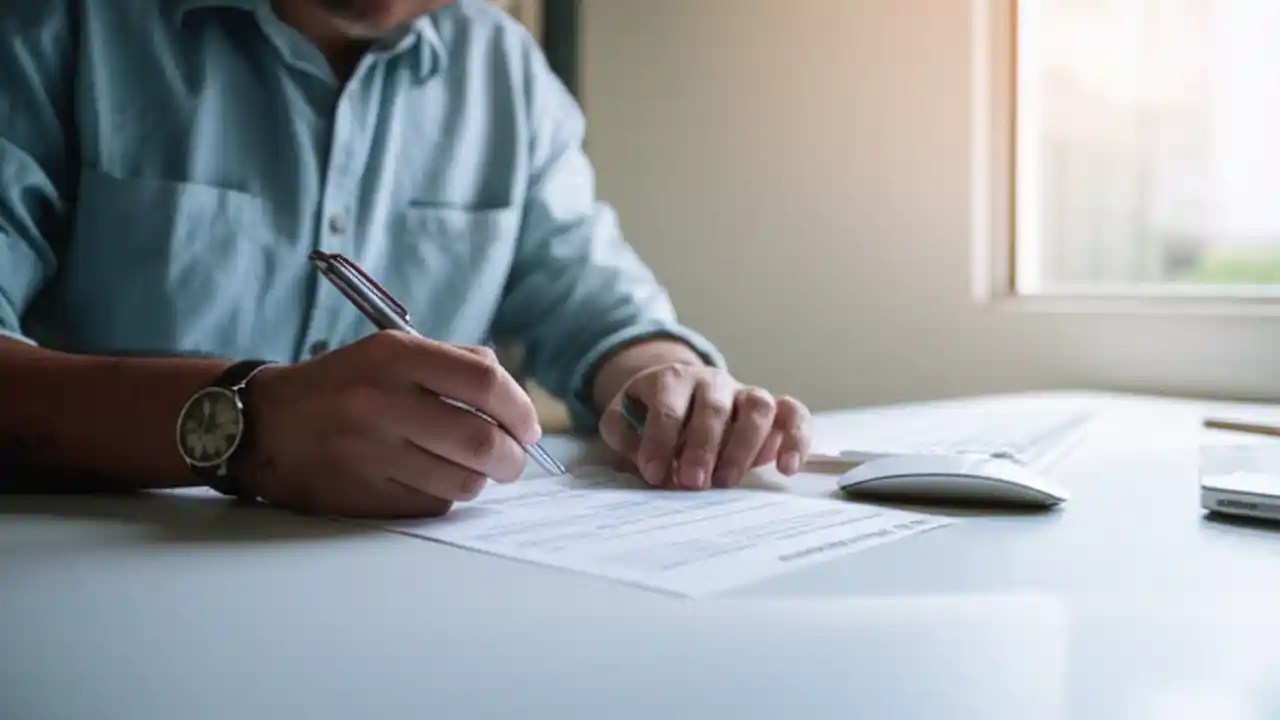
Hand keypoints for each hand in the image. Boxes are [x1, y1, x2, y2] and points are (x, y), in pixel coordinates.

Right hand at [243, 332, 541, 517]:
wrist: (266, 426)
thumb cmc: (344, 387)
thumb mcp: (390, 352)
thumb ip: (454, 363)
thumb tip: (515, 400)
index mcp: (396, 357)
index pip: (485, 381)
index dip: (520, 409)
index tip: (529, 427)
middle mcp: (384, 402)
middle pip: (483, 441)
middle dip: (513, 458)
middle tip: (514, 460)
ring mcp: (373, 452)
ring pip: (463, 480)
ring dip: (481, 480)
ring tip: (471, 470)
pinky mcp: (365, 495)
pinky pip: (433, 503)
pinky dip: (445, 495)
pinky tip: (431, 480)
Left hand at [598, 363, 810, 489]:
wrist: (678, 393)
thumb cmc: (649, 414)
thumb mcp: (622, 420)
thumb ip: (625, 437)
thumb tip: (646, 462)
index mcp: (672, 379)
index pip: (668, 405)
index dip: (660, 440)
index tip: (653, 474)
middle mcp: (712, 381)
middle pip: (715, 406)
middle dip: (703, 447)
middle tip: (692, 483)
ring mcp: (745, 393)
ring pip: (758, 407)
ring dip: (745, 446)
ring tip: (727, 482)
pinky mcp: (773, 409)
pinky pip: (794, 414)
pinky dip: (796, 439)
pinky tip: (786, 468)